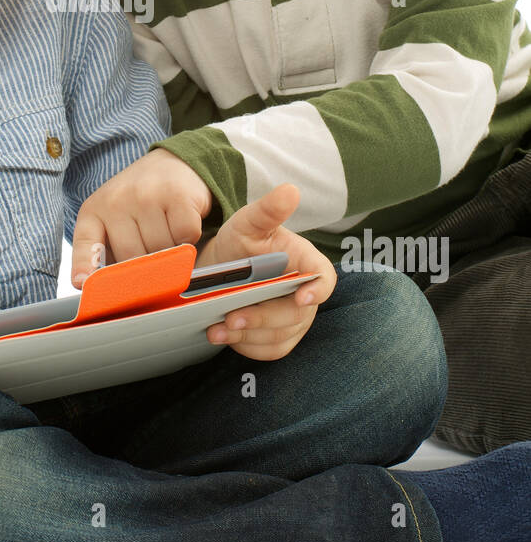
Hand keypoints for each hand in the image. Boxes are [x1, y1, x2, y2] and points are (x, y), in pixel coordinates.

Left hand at [70, 148, 213, 286]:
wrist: (173, 163)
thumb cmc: (140, 201)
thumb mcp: (112, 220)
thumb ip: (106, 251)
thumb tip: (99, 287)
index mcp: (94, 211)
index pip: (86, 244)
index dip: (84, 266)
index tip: (82, 284)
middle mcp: (117, 200)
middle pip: (132, 259)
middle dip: (146, 265)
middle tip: (151, 251)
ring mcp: (147, 196)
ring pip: (162, 251)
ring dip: (170, 251)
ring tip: (166, 232)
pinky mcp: (178, 195)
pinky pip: (186, 238)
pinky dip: (189, 238)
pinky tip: (181, 224)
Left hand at [198, 184, 336, 360]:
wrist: (221, 268)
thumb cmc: (241, 242)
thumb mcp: (248, 222)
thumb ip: (268, 210)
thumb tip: (290, 191)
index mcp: (306, 262)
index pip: (323, 278)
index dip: (317, 289)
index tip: (301, 297)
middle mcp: (306, 294)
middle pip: (295, 314)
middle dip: (263, 317)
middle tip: (231, 317)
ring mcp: (294, 319)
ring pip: (280, 336)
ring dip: (248, 335)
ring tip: (217, 329)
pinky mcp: (278, 338)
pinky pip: (268, 350)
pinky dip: (246, 346)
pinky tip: (225, 336)